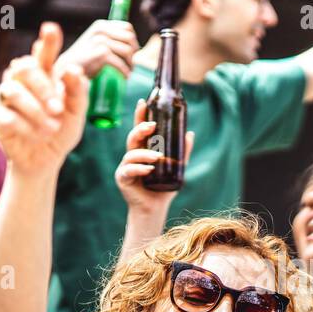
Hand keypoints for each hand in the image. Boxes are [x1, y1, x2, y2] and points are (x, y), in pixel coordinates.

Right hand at [0, 22, 89, 177]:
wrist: (46, 160)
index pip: (44, 54)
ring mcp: (7, 96)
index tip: (51, 29)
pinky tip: (36, 136)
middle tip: (58, 109)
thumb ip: (78, 92)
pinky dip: (25, 128)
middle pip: (23, 67)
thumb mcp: (77, 114)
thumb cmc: (62, 131)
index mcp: (44, 75)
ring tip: (52, 128)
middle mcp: (23, 81)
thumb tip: (73, 69)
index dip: (47, 42)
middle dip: (43, 88)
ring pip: (13, 91)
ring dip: (35, 111)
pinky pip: (6, 115)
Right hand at [59, 17, 138, 77]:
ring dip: (130, 64)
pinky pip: (120, 62)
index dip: (132, 42)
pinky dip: (124, 71)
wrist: (67, 69)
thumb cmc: (84, 59)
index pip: (127, 28)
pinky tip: (123, 77)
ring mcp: (99, 40)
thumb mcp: (96, 43)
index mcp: (101, 25)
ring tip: (128, 72)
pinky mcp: (100, 54)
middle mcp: (100, 30)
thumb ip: (111, 40)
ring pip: (127, 50)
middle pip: (130, 39)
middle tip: (131, 65)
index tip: (131, 54)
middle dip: (133, 53)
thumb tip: (133, 45)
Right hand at [115, 98, 193, 214]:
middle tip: (151, 126)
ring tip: (157, 157)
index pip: (140, 129)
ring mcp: (126, 166)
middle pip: (133, 137)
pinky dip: (139, 169)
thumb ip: (182, 152)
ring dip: (144, 153)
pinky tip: (148, 169)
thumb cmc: (163, 188)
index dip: (140, 115)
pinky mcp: (123, 178)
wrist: (154, 209)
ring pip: (131, 154)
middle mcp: (132, 155)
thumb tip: (190, 133)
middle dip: (140, 129)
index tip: (143, 102)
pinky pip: (128, 170)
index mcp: (143, 149)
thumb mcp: (177, 167)